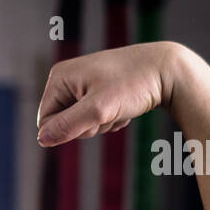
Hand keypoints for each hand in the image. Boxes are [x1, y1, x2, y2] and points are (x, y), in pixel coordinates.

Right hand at [35, 42, 181, 147]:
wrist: (168, 69)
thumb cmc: (134, 84)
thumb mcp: (99, 109)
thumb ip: (68, 126)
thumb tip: (42, 140)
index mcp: (59, 77)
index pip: (45, 122)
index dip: (69, 130)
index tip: (95, 119)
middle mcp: (67, 78)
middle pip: (63, 123)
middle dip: (88, 126)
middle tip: (110, 112)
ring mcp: (83, 83)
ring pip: (80, 122)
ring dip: (101, 123)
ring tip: (119, 107)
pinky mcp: (98, 89)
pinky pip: (94, 116)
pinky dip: (110, 117)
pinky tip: (124, 105)